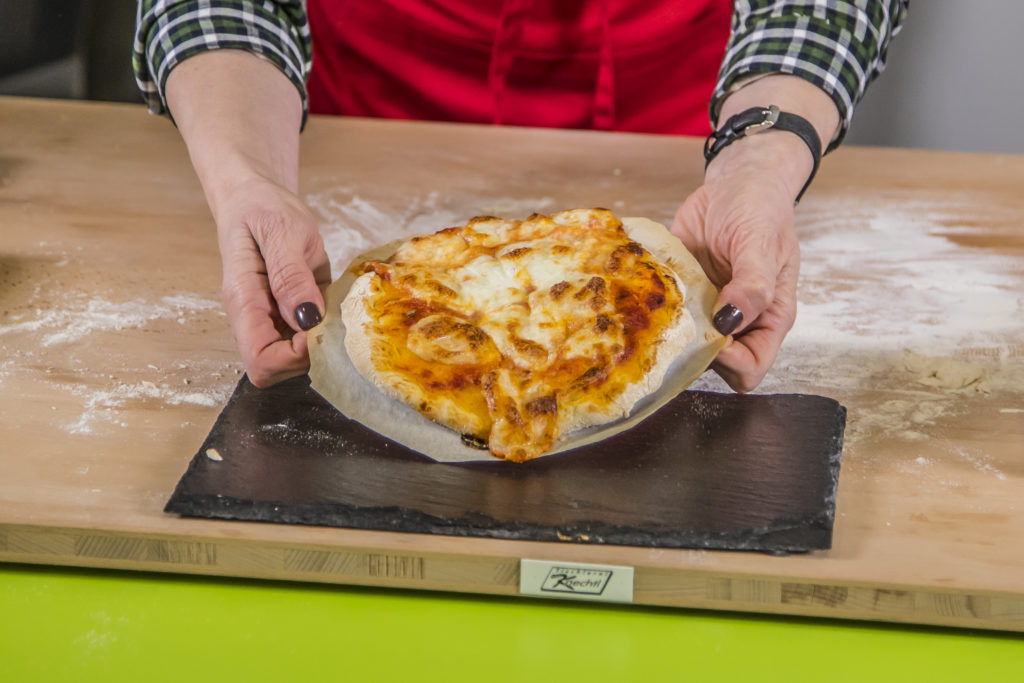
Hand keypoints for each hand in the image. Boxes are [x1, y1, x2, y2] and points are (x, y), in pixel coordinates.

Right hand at [213, 175, 330, 386]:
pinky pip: (309, 337)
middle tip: (330, 312)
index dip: (293, 357)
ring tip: (330, 301)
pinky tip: (330, 300)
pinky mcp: (289, 314)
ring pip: (294, 359)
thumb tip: (306, 320)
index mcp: (243, 302)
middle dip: (310, 352)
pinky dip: (326, 327)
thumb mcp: (282, 231)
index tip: (316, 326)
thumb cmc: (262, 207)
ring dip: (321, 339)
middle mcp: (253, 318)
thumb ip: (291, 277)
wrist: (255, 196)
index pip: (261, 362)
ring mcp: (270, 319)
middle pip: (278, 369)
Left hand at [671, 132, 801, 391]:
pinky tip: (643, 291)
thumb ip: (752, 286)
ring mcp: (705, 309)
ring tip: (656, 306)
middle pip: (713, 365)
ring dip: (667, 332)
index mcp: (767, 317)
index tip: (711, 333)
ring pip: (682, 344)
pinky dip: (650, 309)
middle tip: (676, 320)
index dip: (731, 362)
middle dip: (692, 351)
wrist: (735, 182)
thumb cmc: (760, 210)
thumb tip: (729, 323)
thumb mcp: (761, 244)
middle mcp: (735, 321)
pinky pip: (661, 315)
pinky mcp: (680, 294)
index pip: (751, 368)